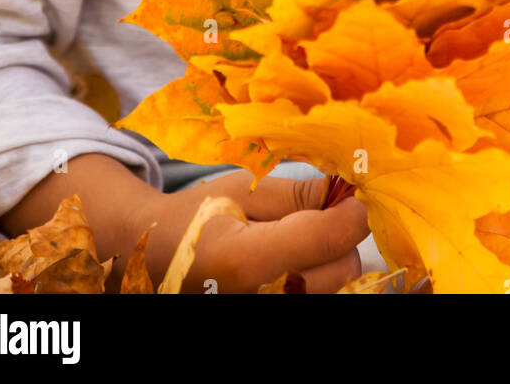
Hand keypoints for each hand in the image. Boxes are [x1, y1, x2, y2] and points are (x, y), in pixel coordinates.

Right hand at [125, 170, 369, 293]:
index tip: (355, 193)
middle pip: (340, 271)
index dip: (352, 212)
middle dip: (341, 237)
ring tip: (300, 240)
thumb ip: (299, 194)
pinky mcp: (271, 319)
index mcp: (245, 260)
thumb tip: (349, 191)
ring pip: (337, 290)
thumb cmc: (198, 217)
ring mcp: (266, 315)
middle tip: (320, 214)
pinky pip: (319, 299)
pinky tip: (296, 263)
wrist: (154, 259)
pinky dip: (319, 279)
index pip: (326, 239)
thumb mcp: (242, 190)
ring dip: (332, 261)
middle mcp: (260, 301)